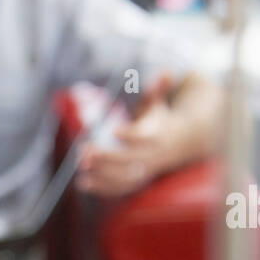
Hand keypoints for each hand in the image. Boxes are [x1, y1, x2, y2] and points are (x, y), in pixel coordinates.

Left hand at [75, 73, 191, 197]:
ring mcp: (145, 170)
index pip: (144, 137)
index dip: (130, 135)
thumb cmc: (159, 120)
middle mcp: (152, 156)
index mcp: (157, 134)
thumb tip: (165, 71)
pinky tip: (83, 183)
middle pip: (130, 161)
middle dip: (107, 157)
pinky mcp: (138, 181)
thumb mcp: (158, 104)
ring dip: (102, 174)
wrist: (178, 145)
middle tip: (84, 151)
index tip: (113, 131)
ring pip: (125, 177)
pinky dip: (102, 188)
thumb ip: (158, 89)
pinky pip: (121, 188)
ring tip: (81, 167)